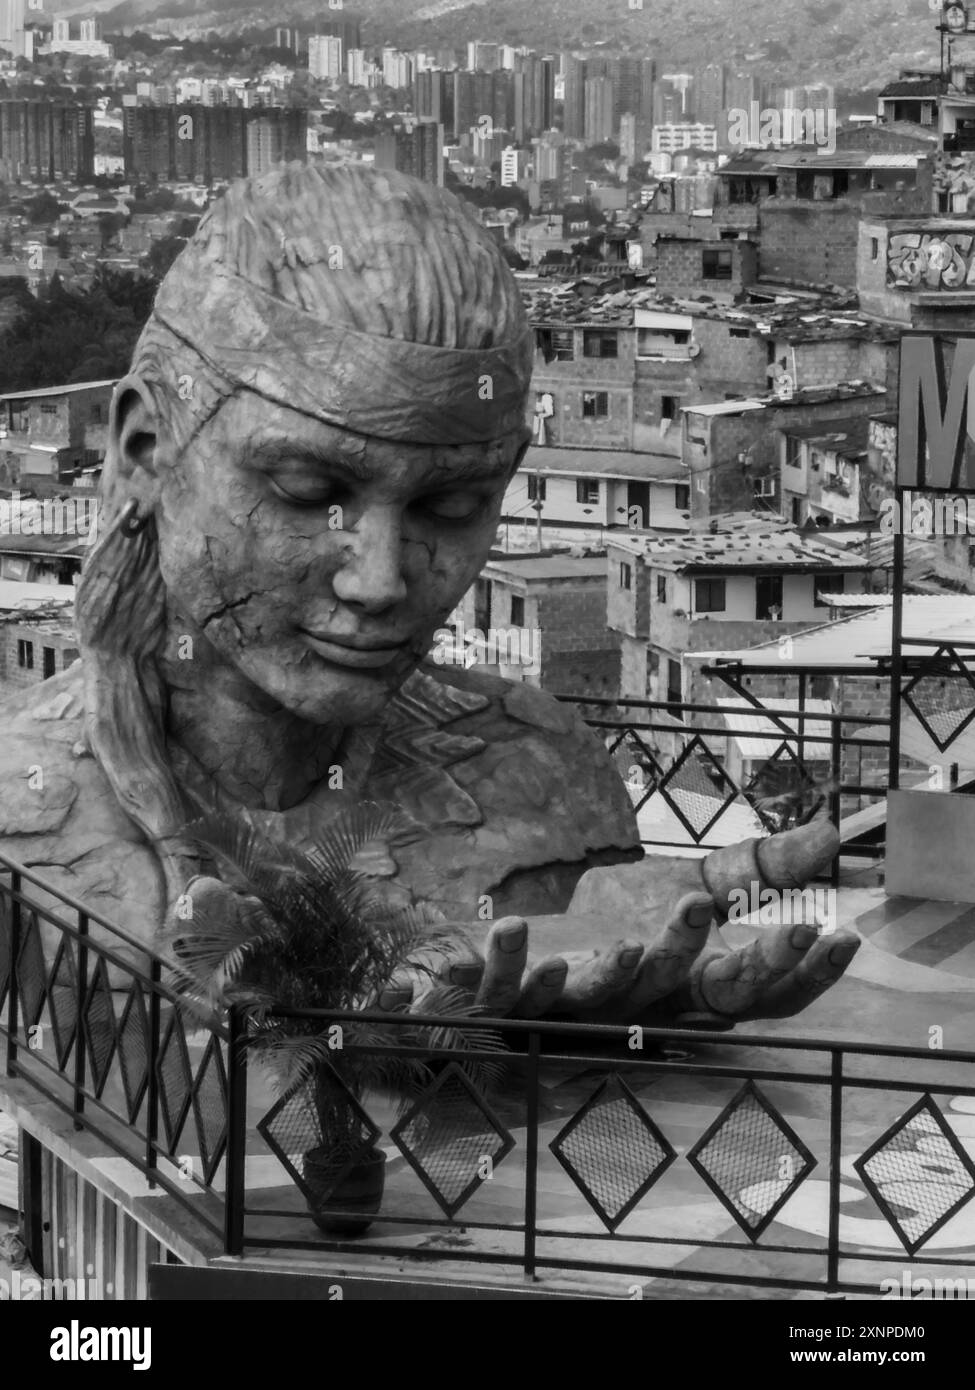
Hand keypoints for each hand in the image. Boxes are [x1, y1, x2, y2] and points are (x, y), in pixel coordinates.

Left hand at [387, 811, 859, 1029]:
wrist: (522, 938)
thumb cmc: (619, 918)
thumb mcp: (691, 883)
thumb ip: (756, 868)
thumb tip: (834, 832)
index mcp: (692, 984)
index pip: (762, 995)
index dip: (803, 974)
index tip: (840, 934)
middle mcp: (646, 1003)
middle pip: (701, 1000)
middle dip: (738, 966)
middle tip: (761, 923)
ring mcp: (580, 1005)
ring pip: (612, 998)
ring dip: (625, 969)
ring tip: (642, 933)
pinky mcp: (514, 997)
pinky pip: (510, 992)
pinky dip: (508, 962)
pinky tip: (510, 924)